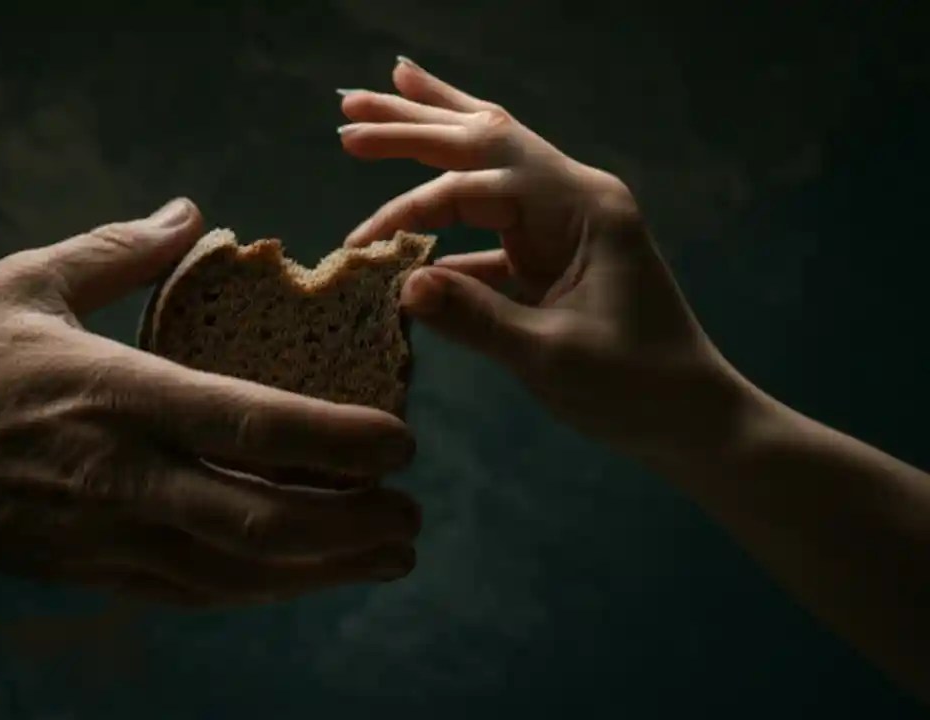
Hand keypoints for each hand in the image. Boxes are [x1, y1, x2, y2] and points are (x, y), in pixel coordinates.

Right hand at [0, 198, 419, 606]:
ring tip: (387, 556)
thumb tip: (193, 213)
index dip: (340, 442)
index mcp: (119, 395)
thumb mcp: (32, 280)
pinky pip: (195, 593)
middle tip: (414, 519)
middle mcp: (124, 478)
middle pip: (265, 522)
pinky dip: (261, 589)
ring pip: (239, 573)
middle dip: (354, 528)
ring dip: (324, 570)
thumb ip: (123, 249)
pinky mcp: (92, 572)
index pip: (255, 426)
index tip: (403, 442)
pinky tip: (303, 576)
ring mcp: (109, 537)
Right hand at [339, 58, 749, 459]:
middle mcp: (575, 196)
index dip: (411, 208)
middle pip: (485, 139)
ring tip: (387, 90)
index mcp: (583, 208)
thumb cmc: (634, 388)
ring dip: (435, 134)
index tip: (360, 244)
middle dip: (416, 122)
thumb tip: (400, 286)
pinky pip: (492, 213)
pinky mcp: (555, 250)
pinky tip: (411, 196)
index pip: (478, 185)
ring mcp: (566, 219)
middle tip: (348, 108)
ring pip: (490, 161)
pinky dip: (449, 205)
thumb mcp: (549, 359)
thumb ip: (474, 319)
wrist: (692, 417)